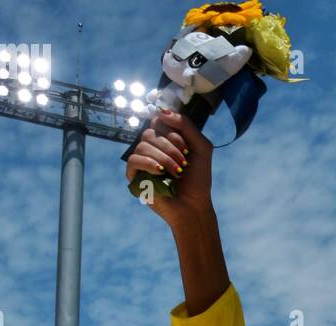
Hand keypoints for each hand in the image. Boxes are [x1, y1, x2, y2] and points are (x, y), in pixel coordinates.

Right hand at [126, 108, 213, 227]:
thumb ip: (186, 125)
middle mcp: (151, 148)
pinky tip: (160, 172)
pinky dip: (148, 163)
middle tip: (184, 163)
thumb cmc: (198, 180)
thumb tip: (161, 110)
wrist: (194, 206)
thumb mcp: (201, 148)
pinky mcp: (134, 175)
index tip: (186, 148)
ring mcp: (142, 161)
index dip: (172, 131)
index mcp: (165, 140)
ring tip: (177, 172)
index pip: (158, 121)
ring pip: (143, 145)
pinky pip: (134, 159)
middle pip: (151, 132)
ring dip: (164, 158)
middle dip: (171, 147)